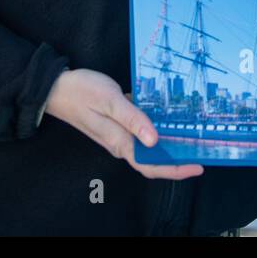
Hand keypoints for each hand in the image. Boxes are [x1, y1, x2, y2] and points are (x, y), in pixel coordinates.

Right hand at [44, 68, 203, 181]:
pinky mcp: (115, 123)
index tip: (198, 166)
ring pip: (147, 144)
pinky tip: (168, 114)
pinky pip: (139, 130)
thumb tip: (155, 141)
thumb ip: (133, 120)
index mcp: (120, 142)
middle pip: (152, 158)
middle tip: (201, 148)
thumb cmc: (82, 92)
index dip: (176, 169)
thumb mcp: (110, 101)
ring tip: (191, 132)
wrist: (55, 87)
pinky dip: (154, 125)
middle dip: (177, 158)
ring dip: (167, 141)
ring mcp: (117, 134)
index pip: (151, 165)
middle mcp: (120, 143)